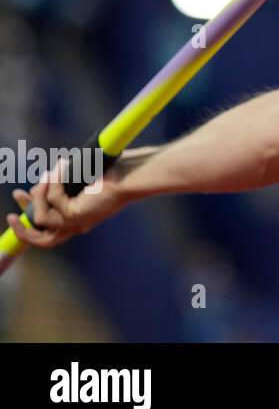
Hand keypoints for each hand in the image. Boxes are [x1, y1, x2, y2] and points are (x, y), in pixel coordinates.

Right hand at [6, 159, 134, 249]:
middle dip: (22, 227)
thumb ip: (64, 182)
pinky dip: (52, 184)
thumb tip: (44, 178)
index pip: (49, 225)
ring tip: (48, 174)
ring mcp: (76, 222)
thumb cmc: (117, 171)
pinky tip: (60, 168)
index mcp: (81, 216)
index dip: (31, 213)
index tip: (21, 195)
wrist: (135, 175)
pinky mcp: (76, 216)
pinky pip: (51, 202)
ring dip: (39, 194)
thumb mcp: (84, 177)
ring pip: (41, 219)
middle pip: (41, 240)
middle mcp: (77, 224)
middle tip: (14, 203)